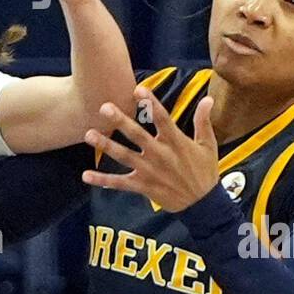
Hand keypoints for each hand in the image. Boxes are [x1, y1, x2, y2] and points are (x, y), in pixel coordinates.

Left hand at [81, 85, 220, 212]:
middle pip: (137, 135)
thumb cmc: (205, 171)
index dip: (151, 104)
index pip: (162, 119)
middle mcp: (160, 155)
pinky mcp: (143, 186)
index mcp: (176, 142)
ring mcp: (150, 172)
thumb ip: (203, 121)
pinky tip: (86, 176)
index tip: (138, 89)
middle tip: (104, 107)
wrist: (203, 204)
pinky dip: (103, 180)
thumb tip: (208, 98)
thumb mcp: (208, 145)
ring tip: (89, 134)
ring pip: (124, 156)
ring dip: (106, 145)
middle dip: (121, 121)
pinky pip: (120, 183)